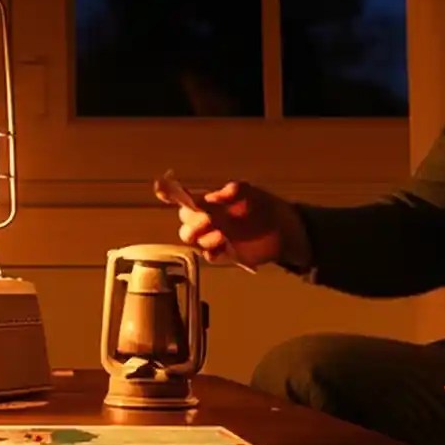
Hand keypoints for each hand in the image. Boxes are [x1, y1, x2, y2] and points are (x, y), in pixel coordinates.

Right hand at [176, 181, 310, 268]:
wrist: (284, 230)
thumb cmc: (264, 206)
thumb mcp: (249, 194)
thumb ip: (232, 192)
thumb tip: (214, 194)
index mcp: (210, 202)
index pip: (184, 198)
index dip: (170, 193)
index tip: (160, 188)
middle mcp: (207, 219)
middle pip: (185, 223)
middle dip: (192, 223)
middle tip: (208, 221)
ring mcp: (214, 237)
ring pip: (193, 240)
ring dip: (203, 237)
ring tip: (222, 235)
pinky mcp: (224, 253)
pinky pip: (208, 255)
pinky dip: (211, 252)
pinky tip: (222, 247)